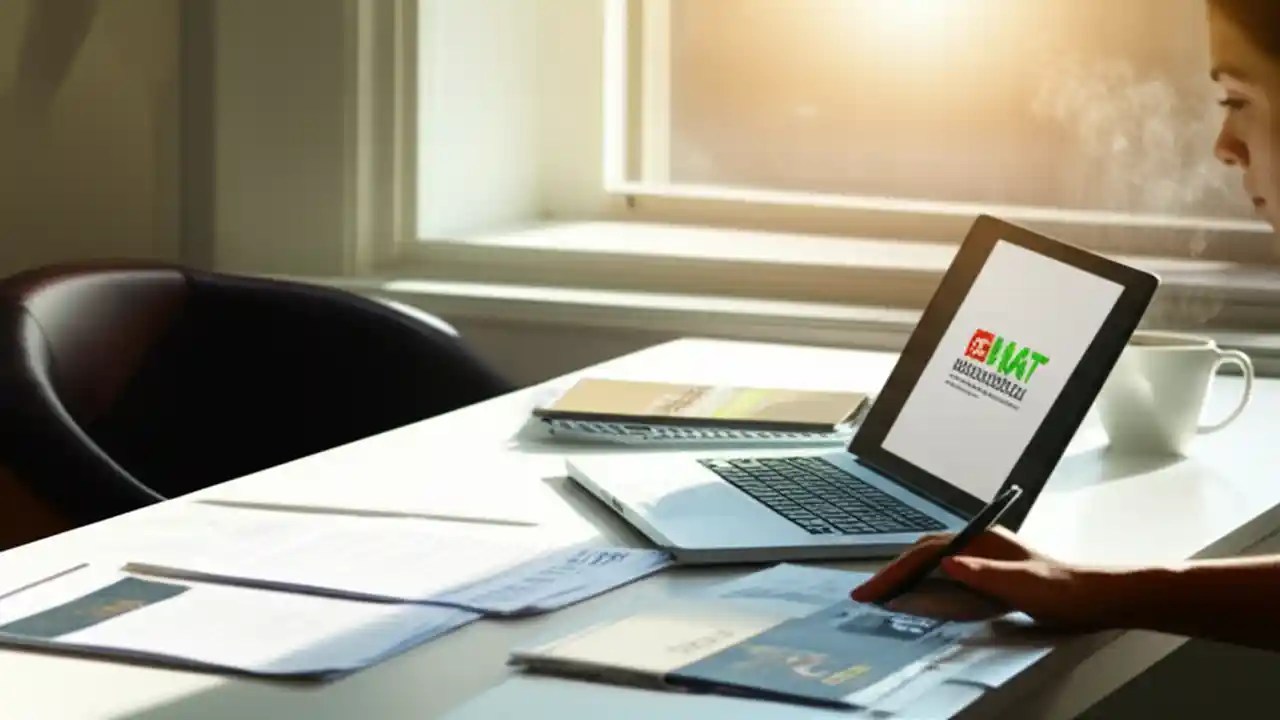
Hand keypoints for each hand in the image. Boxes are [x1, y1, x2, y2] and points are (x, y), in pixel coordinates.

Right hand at [850, 528, 1110, 628]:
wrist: (1097, 598)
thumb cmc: (1064, 590)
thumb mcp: (1023, 583)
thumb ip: (983, 573)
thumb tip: (946, 563)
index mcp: (982, 539)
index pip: (926, 552)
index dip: (896, 570)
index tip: (872, 590)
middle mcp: (979, 544)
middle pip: (923, 554)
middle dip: (892, 573)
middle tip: (866, 595)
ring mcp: (983, 558)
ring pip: (932, 565)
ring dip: (905, 579)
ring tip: (880, 596)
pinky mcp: (988, 575)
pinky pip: (944, 578)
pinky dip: (923, 587)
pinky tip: (915, 600)